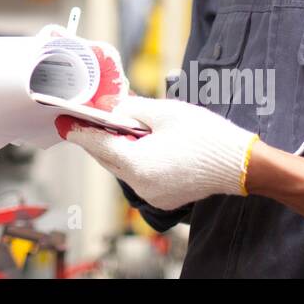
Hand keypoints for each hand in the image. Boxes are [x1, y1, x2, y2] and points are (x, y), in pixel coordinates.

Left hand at [60, 95, 259, 210]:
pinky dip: (134, 158)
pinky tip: (139, 141)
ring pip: (122, 166)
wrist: (241, 164)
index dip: (79, 130)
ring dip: (117, 146)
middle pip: (108, 157)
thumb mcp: (165, 112)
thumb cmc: (207, 137)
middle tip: (85, 117)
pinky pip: (138, 174)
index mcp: (138, 165)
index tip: (63, 121)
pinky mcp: (162, 197)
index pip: (98, 145)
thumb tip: (110, 107)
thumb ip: (131, 109)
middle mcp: (141, 185)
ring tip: (117, 124)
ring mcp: (152, 195)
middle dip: (98, 136)